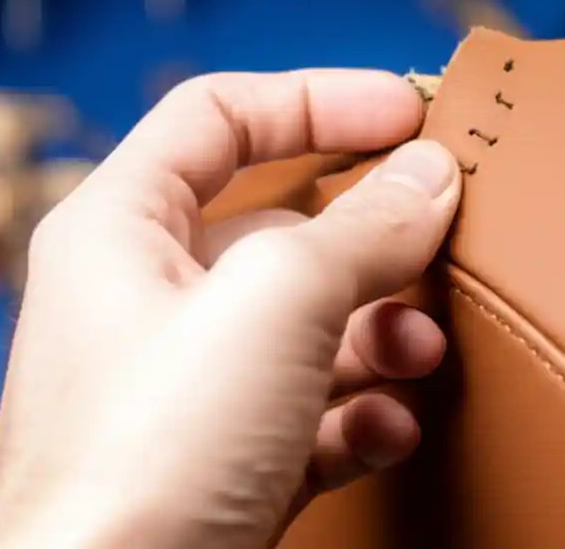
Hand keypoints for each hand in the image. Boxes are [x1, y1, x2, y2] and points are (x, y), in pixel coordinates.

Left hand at [0, 71, 460, 547]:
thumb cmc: (148, 453)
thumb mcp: (275, 303)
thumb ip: (363, 227)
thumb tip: (432, 175)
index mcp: (122, 229)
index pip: (220, 116)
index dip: (319, 99)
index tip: (408, 111)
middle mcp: (147, 301)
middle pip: (283, 231)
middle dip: (372, 243)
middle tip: (442, 244)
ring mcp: (184, 389)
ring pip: (307, 328)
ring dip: (381, 336)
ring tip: (420, 352)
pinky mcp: (218, 465)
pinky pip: (308, 414)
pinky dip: (359, 416)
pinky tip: (384, 431)